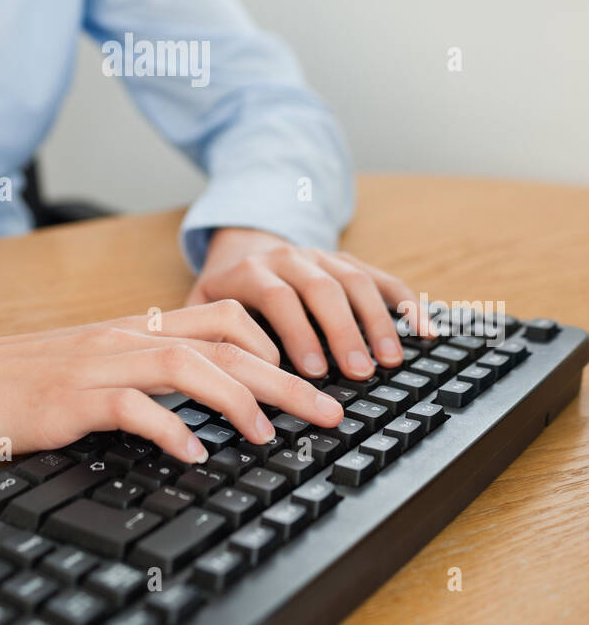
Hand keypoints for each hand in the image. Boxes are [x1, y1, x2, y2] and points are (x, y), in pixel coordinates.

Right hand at [0, 300, 344, 460]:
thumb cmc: (15, 383)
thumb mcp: (90, 371)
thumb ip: (143, 379)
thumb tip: (203, 411)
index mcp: (134, 330)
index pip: (225, 319)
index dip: (279, 346)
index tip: (316, 381)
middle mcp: (124, 337)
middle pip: (224, 345)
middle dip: (287, 377)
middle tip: (332, 412)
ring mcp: (96, 364)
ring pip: (188, 363)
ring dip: (241, 399)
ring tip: (276, 435)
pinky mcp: (66, 399)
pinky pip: (131, 406)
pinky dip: (170, 427)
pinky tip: (196, 454)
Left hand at [186, 228, 422, 380]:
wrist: (241, 244)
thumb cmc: (221, 294)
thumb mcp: (198, 307)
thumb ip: (203, 333)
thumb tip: (210, 379)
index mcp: (250, 270)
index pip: (277, 296)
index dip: (297, 331)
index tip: (311, 371)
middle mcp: (289, 258)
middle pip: (322, 288)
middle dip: (343, 332)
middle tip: (359, 373)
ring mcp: (321, 256)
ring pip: (355, 281)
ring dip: (377, 321)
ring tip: (390, 361)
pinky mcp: (346, 261)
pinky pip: (380, 277)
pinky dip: (407, 303)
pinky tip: (426, 330)